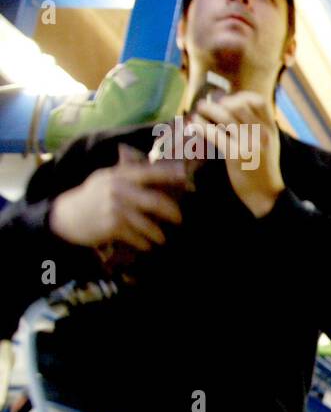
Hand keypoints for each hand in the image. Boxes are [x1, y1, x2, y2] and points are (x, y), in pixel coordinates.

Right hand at [49, 144, 186, 250]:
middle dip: (172, 212)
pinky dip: (145, 243)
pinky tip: (147, 245)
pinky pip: (138, 237)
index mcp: (119, 176)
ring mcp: (115, 208)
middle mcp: (118, 190)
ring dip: (158, 234)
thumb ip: (128, 172)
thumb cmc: (92, 196)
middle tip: (179, 219)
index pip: (148, 172)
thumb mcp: (106, 178)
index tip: (184, 176)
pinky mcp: (112, 226)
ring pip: (148, 224)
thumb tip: (156, 166)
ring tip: (162, 238)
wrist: (66, 216)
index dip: (168, 173)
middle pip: (155, 201)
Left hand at [192, 91, 282, 216]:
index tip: (226, 101)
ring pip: (225, 116)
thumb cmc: (262, 169)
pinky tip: (194, 125)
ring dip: (207, 110)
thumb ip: (257, 129)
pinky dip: (201, 126)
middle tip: (205, 105)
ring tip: (197, 110)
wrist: (266, 195)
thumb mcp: (267, 145)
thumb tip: (234, 111)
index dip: (240, 96)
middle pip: (238, 105)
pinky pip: (215, 134)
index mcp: (270, 129)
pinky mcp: (236, 155)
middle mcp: (261, 133)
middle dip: (219, 103)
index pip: (258, 101)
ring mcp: (249, 144)